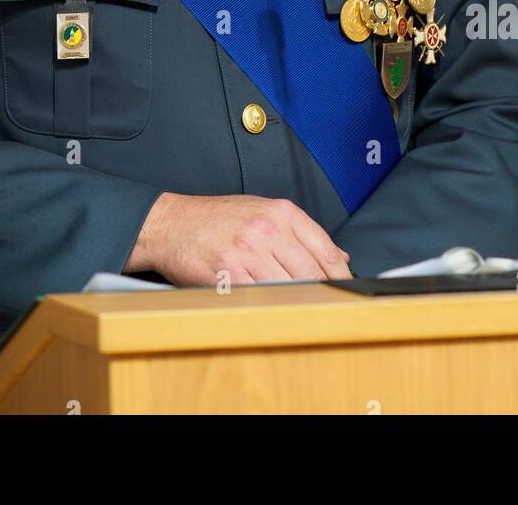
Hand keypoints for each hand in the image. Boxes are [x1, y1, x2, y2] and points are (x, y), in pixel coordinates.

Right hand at [124, 192, 352, 284]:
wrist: (172, 224)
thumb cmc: (216, 218)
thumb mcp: (262, 211)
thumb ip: (300, 232)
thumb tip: (339, 256)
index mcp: (280, 212)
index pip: (325, 248)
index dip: (340, 274)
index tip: (346, 288)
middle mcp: (267, 228)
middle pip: (312, 272)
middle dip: (321, 291)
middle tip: (325, 304)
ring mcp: (248, 251)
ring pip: (289, 287)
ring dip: (296, 301)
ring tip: (298, 307)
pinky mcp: (230, 274)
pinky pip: (262, 297)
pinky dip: (270, 305)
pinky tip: (270, 305)